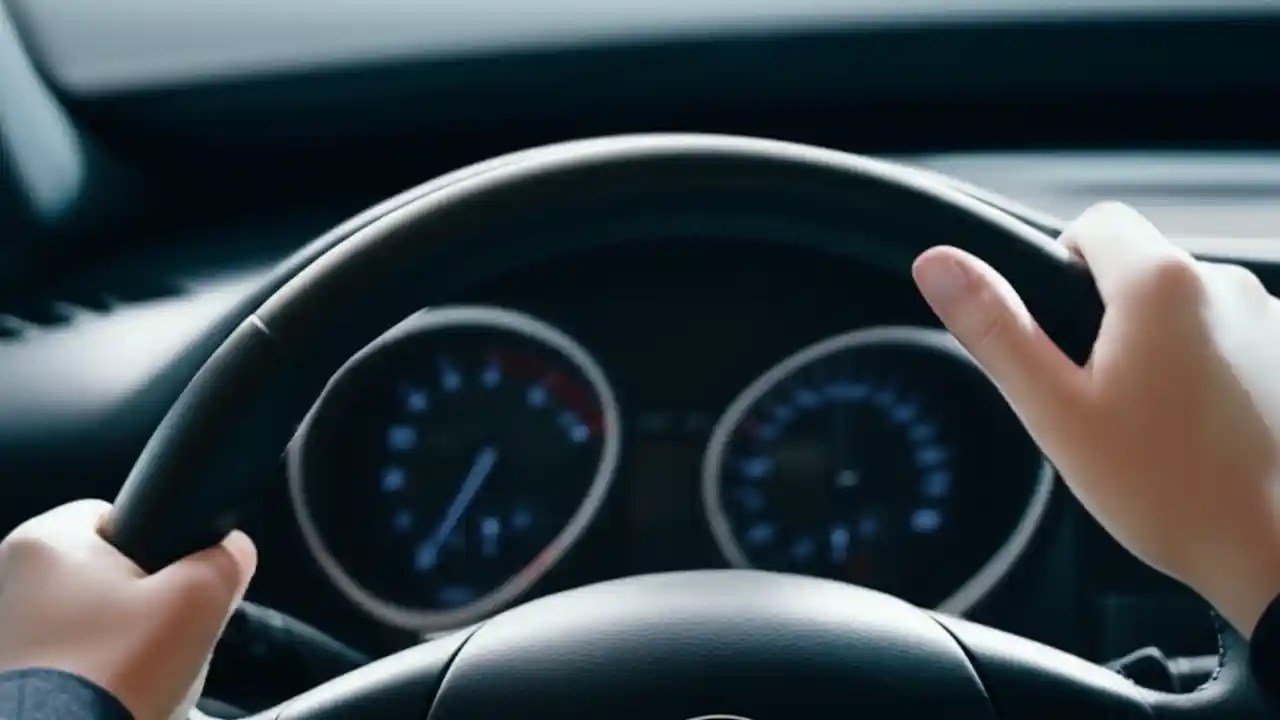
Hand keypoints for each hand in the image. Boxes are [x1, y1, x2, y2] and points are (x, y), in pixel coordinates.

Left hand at [0, 500, 255, 719]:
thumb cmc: (116, 670)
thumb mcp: (199, 599)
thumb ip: (226, 559)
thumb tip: (233, 553)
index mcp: (46, 538)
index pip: (115, 514)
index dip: (159, 545)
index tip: (176, 584)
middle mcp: (8, 575)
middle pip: (103, 570)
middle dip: (139, 599)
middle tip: (164, 633)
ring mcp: (3, 627)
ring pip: (86, 617)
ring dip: (115, 639)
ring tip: (139, 672)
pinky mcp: (7, 670)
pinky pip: (64, 657)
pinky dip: (90, 671)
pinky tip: (112, 692)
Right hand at [912, 202, 1279, 635]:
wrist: (1278, 554)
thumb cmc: (1172, 491)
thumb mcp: (1056, 412)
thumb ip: (995, 329)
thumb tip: (938, 265)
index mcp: (1160, 285)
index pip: (1095, 222)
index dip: (1063, 264)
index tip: (1062, 330)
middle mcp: (1228, 285)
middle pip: (1144, 270)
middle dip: (1114, 321)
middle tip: (1102, 397)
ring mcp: (1275, 320)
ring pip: (1192, 310)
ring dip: (1168, 349)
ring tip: (1159, 426)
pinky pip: (1237, 344)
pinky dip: (1215, 375)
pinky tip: (1207, 435)